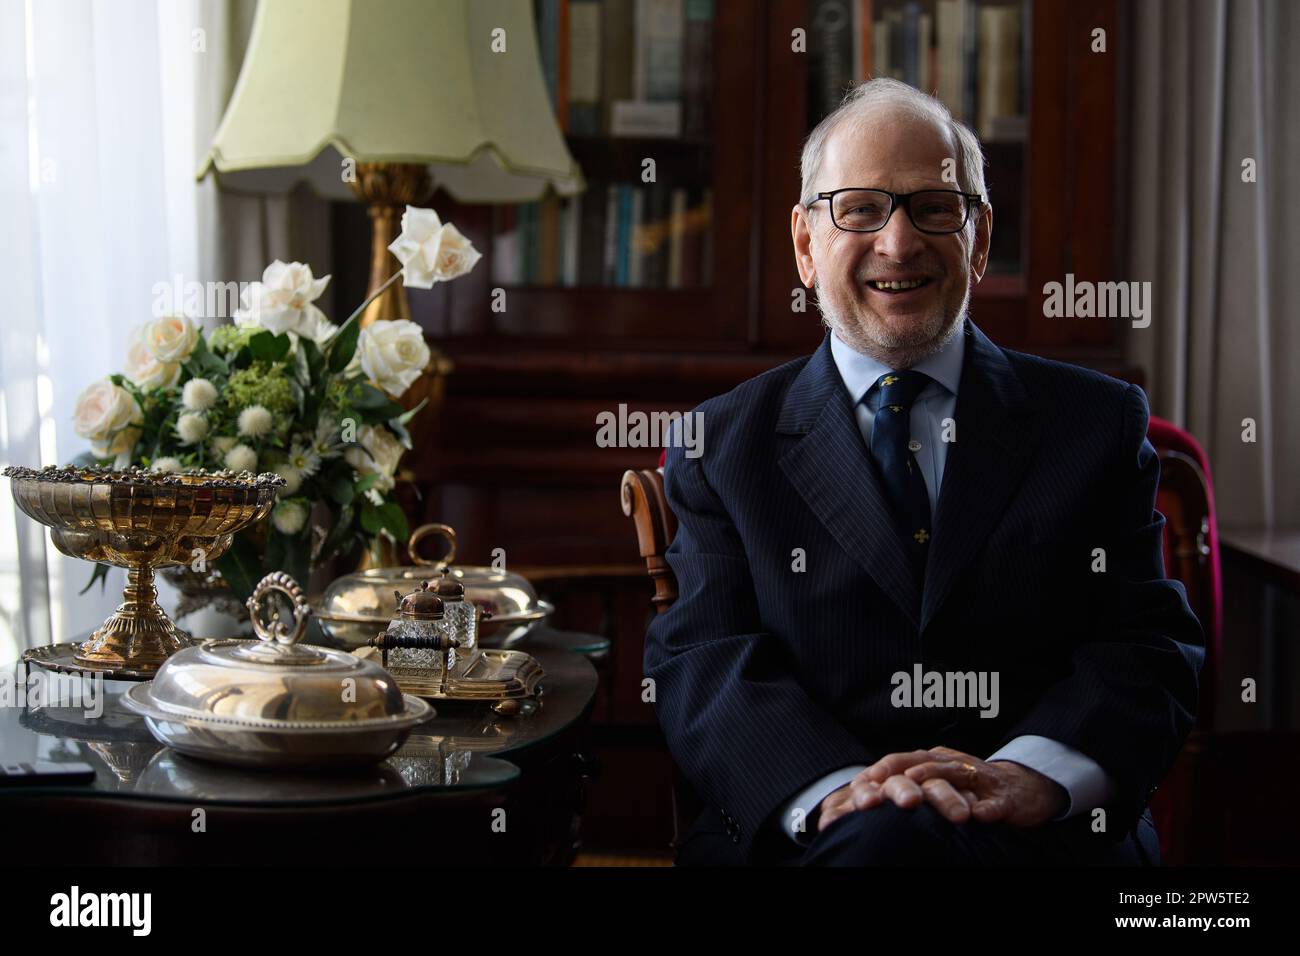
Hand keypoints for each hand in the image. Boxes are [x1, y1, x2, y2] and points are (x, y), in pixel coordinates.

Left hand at [816, 746, 1067, 832]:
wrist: (1024, 787)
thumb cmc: (971, 787)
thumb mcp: (938, 782)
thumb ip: (909, 786)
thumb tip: (868, 798)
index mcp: (935, 760)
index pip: (903, 760)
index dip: (880, 769)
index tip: (857, 782)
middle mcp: (954, 763)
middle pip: (924, 761)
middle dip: (899, 771)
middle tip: (877, 782)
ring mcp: (980, 777)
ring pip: (957, 775)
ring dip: (936, 780)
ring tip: (915, 787)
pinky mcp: (1005, 796)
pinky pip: (996, 802)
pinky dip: (987, 808)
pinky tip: (978, 815)